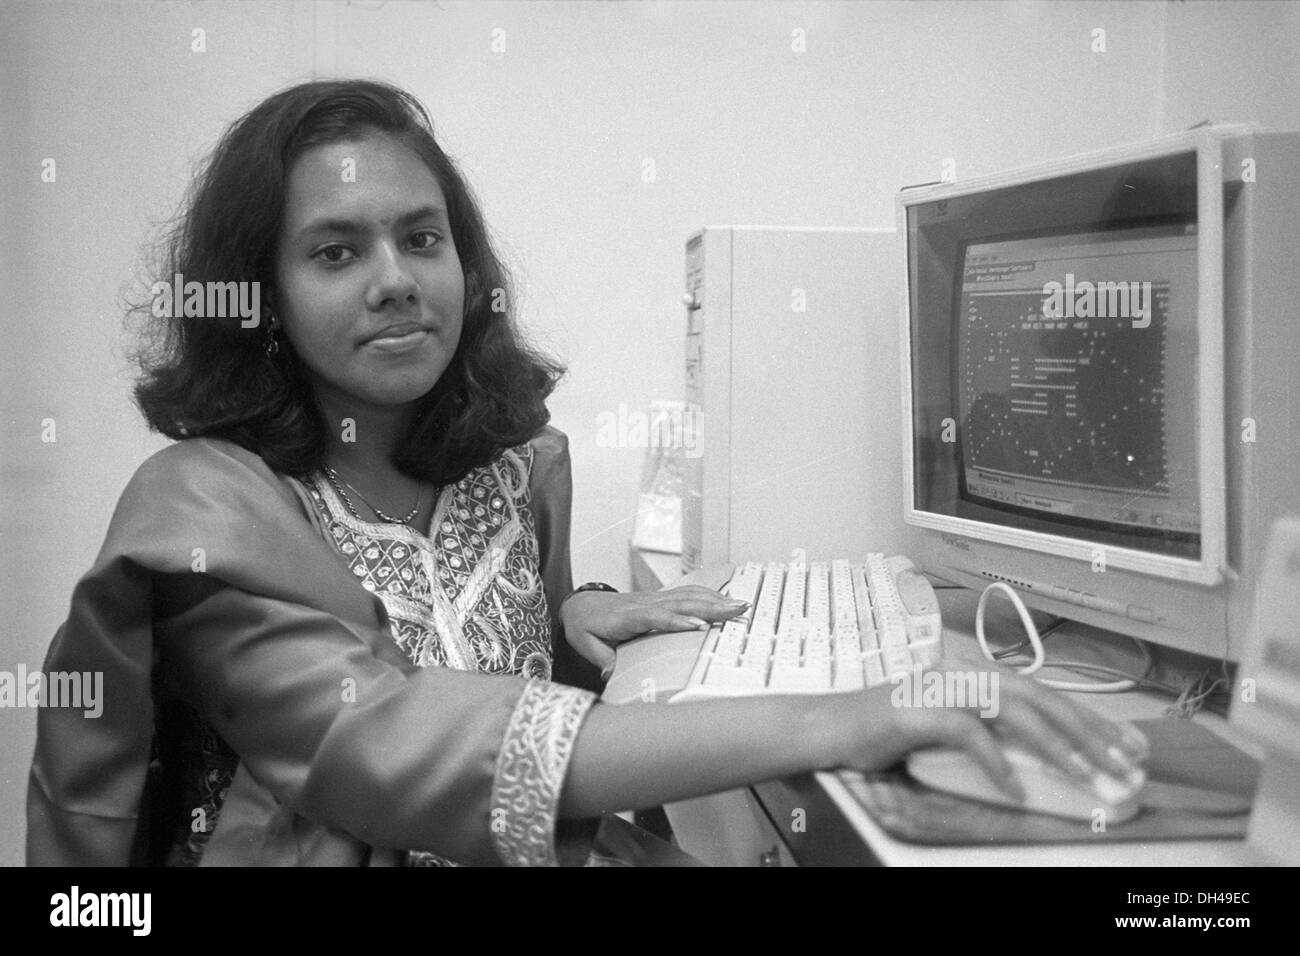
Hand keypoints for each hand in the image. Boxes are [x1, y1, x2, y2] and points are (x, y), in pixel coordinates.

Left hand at [560, 586, 748, 677]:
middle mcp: (645, 604)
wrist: (581, 605)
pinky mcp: (660, 599)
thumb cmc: (586, 626)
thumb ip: (604, 660)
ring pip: (688, 595)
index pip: (655, 617)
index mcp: (627, 617)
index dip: (677, 621)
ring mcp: (654, 599)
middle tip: (736, 610)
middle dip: (711, 606)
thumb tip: (614, 677)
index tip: (699, 626)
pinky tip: (726, 599)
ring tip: (740, 604)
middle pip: (681, 602)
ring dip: (715, 599)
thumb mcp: (588, 647)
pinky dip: (708, 594)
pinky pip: (686, 593)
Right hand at [834, 660, 1148, 798]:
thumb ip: (987, 734)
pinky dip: (995, 761)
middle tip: (1124, 762)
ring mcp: (940, 689)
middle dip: (1088, 729)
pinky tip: (1015, 788)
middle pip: (1039, 696)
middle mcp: (962, 676)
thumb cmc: (883, 732)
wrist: (827, 726)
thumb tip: (1040, 761)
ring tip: (1088, 776)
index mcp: (973, 678)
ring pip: (1013, 709)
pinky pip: (968, 733)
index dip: (1089, 717)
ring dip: (1056, 745)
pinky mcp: (917, 711)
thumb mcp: (945, 730)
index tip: (1127, 744)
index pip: (1043, 693)